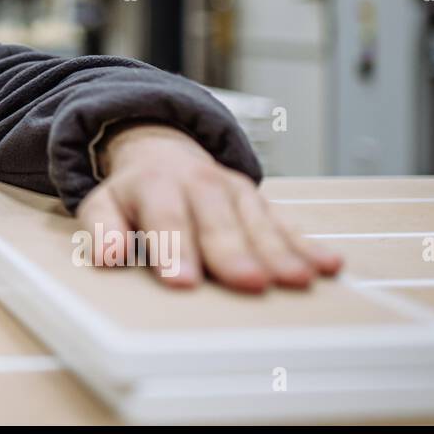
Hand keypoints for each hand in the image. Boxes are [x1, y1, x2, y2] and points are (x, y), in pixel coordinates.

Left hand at [77, 123, 342, 291]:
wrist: (161, 150)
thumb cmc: (132, 195)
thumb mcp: (104, 203)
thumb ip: (102, 228)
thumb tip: (107, 257)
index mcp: (155, 185)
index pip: (164, 218)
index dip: (172, 248)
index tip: (182, 281)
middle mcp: (200, 184)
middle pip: (217, 219)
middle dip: (233, 251)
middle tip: (249, 282)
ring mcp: (235, 190)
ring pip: (257, 221)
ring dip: (279, 251)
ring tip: (298, 280)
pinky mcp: (261, 202)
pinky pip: (287, 222)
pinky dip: (308, 244)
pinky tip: (331, 266)